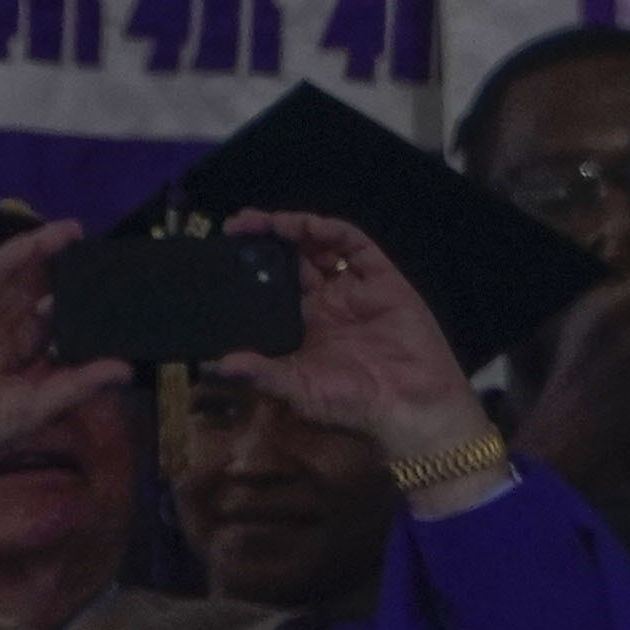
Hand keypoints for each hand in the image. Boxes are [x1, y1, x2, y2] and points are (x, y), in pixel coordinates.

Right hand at [0, 221, 128, 537]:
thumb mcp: (39, 404)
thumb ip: (80, 383)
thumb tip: (126, 369)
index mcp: (7, 362)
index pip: (45, 328)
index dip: (71, 309)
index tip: (105, 291)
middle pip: (29, 297)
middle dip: (59, 276)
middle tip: (93, 253)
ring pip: (11, 281)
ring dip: (40, 254)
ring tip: (74, 231)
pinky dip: (12, 258)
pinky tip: (38, 241)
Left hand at [218, 213, 508, 508]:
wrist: (411, 406)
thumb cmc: (354, 405)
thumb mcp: (298, 391)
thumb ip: (262, 373)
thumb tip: (218, 363)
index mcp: (302, 330)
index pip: (269, 289)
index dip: (248, 271)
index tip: (223, 257)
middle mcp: (326, 305)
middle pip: (291, 262)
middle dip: (264, 241)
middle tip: (237, 226)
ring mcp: (354, 290)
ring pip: (319, 247)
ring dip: (292, 229)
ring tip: (264, 222)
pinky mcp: (383, 279)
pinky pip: (355, 246)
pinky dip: (331, 231)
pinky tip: (307, 226)